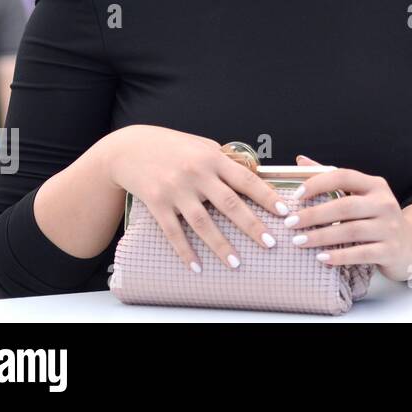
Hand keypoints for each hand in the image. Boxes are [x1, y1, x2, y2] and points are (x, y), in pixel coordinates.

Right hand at [100, 125, 285, 271]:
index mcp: (212, 158)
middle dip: (252, 225)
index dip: (266, 196)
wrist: (129, 148)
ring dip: (221, 245)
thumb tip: (250, 174)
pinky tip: (196, 266)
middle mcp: (196, 174)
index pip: (246, 179)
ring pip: (203, 223)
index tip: (282, 212)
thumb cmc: (171, 145)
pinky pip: (173, 232)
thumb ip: (223, 160)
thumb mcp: (201, 145)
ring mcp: (176, 190)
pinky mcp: (157, 204)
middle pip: (230, 204)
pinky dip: (185, 251)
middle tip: (270, 243)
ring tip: (236, 263)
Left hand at [283, 154, 411, 281]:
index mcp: (375, 185)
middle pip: (345, 206)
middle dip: (314, 215)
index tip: (296, 196)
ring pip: (351, 231)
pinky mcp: (390, 250)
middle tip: (290, 223)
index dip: (319, 183)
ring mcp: (390, 227)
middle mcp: (385, 203)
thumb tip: (300, 161)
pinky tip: (321, 258)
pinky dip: (339, 256)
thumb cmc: (376, 218)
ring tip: (298, 241)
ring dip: (321, 237)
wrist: (411, 244)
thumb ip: (332, 179)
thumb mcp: (360, 195)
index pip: (344, 176)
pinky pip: (361, 254)